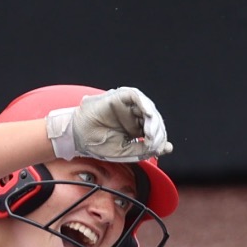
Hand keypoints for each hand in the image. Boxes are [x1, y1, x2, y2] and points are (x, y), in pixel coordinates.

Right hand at [48, 86, 171, 161]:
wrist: (78, 138)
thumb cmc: (99, 143)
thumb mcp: (127, 151)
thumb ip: (146, 148)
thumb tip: (167, 147)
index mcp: (135, 126)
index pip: (154, 129)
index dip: (160, 138)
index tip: (162, 148)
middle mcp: (133, 114)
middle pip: (153, 119)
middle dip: (157, 131)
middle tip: (155, 142)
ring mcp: (126, 105)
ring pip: (147, 107)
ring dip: (153, 120)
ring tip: (151, 132)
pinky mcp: (119, 96)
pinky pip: (136, 96)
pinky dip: (144, 104)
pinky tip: (148, 115)